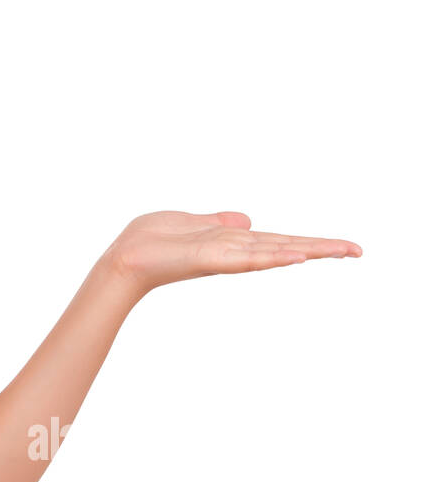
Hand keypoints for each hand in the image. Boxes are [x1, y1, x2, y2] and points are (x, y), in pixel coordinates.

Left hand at [104, 210, 362, 296]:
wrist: (122, 259)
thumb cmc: (149, 242)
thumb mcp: (190, 222)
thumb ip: (219, 223)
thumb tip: (247, 222)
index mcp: (231, 242)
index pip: (279, 240)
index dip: (311, 242)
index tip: (344, 246)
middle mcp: (232, 251)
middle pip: (285, 247)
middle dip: (322, 248)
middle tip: (359, 250)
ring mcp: (221, 257)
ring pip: (271, 252)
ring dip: (304, 250)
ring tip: (339, 251)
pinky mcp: (205, 260)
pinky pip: (242, 259)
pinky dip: (268, 257)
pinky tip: (293, 257)